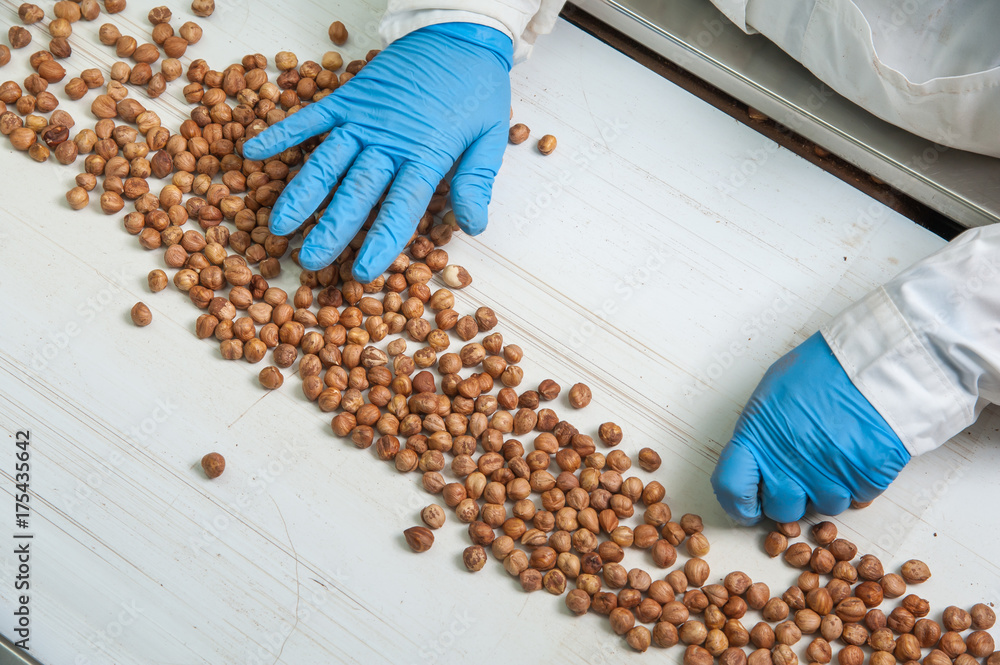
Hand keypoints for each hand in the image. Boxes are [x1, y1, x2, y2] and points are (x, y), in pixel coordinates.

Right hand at [243, 23, 512, 281]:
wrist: (459, 31)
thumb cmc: (478, 87)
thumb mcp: (491, 136)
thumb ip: (476, 181)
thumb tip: (473, 226)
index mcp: (426, 154)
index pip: (401, 207)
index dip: (381, 241)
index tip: (364, 272)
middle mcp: (388, 140)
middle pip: (356, 192)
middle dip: (331, 229)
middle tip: (310, 262)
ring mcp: (363, 118)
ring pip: (327, 161)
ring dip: (301, 194)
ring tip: (277, 226)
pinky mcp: (348, 96)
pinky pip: (310, 116)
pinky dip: (282, 132)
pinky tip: (253, 150)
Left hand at [710, 332, 910, 524]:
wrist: (877, 363)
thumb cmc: (822, 370)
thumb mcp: (772, 394)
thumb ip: (759, 435)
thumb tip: (754, 462)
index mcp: (758, 439)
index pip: (732, 489)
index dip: (739, 504)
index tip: (749, 505)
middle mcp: (790, 463)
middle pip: (781, 510)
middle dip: (790, 498)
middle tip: (802, 473)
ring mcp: (830, 475)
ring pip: (825, 506)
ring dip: (829, 488)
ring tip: (836, 451)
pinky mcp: (867, 479)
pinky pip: (860, 497)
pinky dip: (859, 481)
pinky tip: (859, 450)